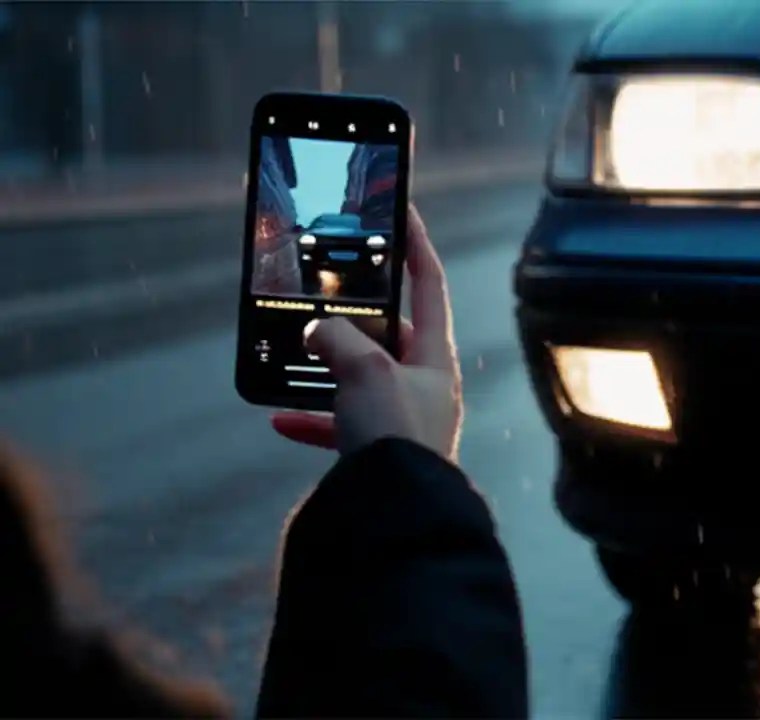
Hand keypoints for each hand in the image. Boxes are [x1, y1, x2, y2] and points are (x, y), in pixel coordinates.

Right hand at [270, 205, 462, 460]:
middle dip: (351, 319)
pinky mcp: (376, 451)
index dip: (417, 244)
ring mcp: (399, 418)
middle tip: (320, 301)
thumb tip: (318, 332)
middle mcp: (423, 384)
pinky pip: (337, 426)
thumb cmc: (395, 435)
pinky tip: (279, 417)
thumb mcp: (364, 369)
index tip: (404, 211)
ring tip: (292, 353)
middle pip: (387, 333)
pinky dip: (309, 418)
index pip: (429, 285)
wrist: (395, 512)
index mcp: (435, 356)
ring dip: (322, 368)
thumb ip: (337, 337)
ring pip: (356, 379)